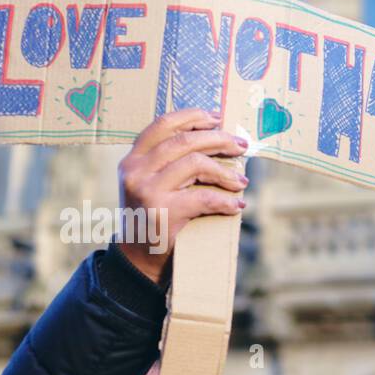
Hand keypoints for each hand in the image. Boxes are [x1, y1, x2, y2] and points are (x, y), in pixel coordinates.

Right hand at [116, 109, 248, 282]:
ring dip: (225, 172)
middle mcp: (136, 170)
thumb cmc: (153, 217)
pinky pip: (204, 197)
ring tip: (241, 181)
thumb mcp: (151, 184)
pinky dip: (225, 200)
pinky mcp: (163, 212)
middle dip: (218, 140)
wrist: (139, 257)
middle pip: (185, 141)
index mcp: (133, 158)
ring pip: (196, 164)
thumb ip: (169, 163)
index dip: (192, 117)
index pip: (163, 125)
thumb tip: (214, 140)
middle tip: (241, 145)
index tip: (217, 118)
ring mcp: (147, 190)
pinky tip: (237, 205)